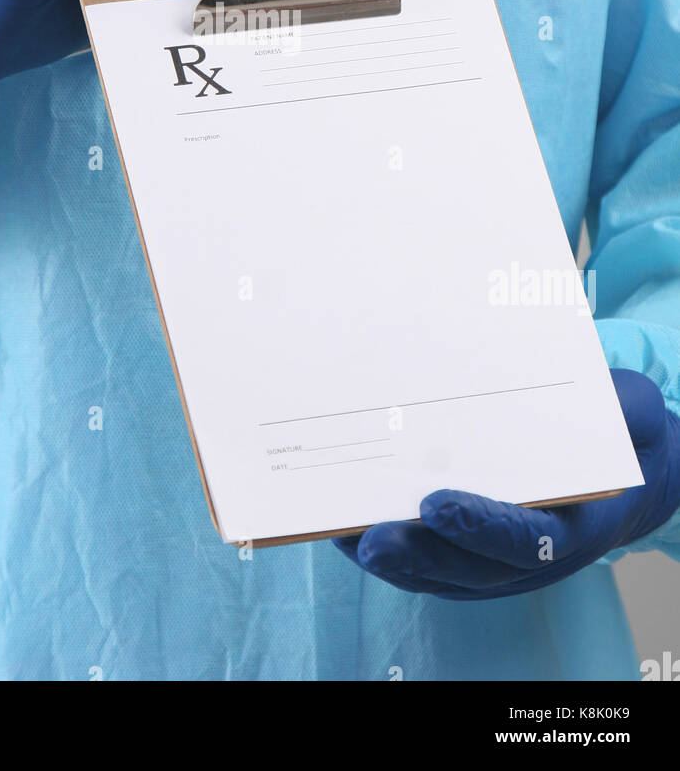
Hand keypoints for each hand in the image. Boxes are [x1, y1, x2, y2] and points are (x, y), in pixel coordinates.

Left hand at [333, 370, 679, 599]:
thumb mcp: (633, 413)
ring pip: (436, 572)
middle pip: (466, 566)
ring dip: (390, 557)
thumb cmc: (618, 433)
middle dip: (416, 551)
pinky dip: (385, 551)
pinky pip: (423, 563)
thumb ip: (624, 410)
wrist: (618, 468)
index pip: (526, 538)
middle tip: (368, 534)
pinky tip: (345, 527)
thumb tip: (611, 401)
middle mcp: (530, 557)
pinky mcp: (467, 556)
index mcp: (574, 526)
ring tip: (340, 531)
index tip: (437, 504)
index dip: (482, 525)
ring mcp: (495, 563)